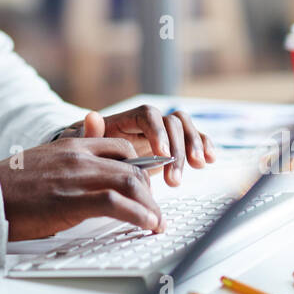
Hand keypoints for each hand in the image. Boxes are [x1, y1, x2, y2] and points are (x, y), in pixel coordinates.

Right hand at [0, 137, 165, 240]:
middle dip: (150, 192)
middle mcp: (79, 156)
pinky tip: (147, 225)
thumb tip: (90, 142)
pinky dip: (139, 215)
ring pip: (131, 182)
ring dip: (151, 207)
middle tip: (155, 211)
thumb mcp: (44, 157)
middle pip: (133, 167)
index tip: (145, 188)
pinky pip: (116, 203)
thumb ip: (70, 152)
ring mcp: (76, 176)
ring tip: (156, 223)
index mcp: (72, 144)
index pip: (121, 149)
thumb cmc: (11, 184)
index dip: (139, 169)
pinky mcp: (71, 200)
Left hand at [78, 105, 215, 187]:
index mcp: (126, 119)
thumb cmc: (88, 152)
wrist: (94, 160)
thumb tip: (92, 116)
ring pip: (185, 128)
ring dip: (194, 146)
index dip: (158, 132)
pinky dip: (204, 145)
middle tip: (174, 179)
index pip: (147, 114)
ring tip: (198, 167)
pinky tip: (210, 159)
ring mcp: (162, 133)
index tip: (161, 154)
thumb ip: (89, 135)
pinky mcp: (173, 146)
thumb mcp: (83, 146)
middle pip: (170, 123)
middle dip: (177, 149)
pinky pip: (194, 139)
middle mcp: (147, 122)